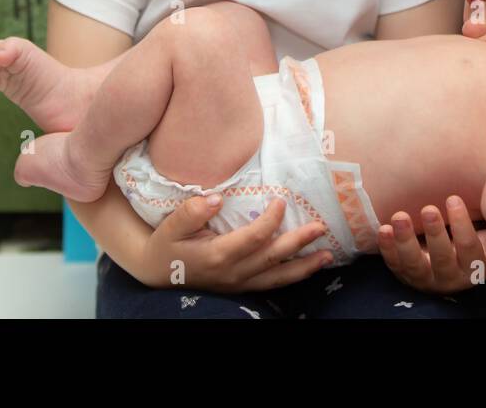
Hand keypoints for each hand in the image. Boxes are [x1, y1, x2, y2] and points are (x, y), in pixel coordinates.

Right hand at [136, 195, 331, 291]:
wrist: (157, 273)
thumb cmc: (166, 245)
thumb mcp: (170, 226)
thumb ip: (190, 212)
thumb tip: (216, 198)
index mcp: (217, 255)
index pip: (253, 238)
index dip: (270, 221)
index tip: (281, 201)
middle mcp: (232, 273)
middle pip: (271, 258)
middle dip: (298, 243)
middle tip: (321, 227)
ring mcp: (238, 283)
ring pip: (276, 278)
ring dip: (303, 267)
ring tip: (327, 256)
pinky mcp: (241, 287)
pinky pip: (271, 284)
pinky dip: (292, 277)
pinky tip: (309, 268)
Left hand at [377, 196, 485, 292]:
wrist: (453, 267)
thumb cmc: (476, 247)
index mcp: (475, 267)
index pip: (469, 248)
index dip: (462, 225)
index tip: (453, 199)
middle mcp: (450, 276)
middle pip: (442, 258)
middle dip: (435, 234)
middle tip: (428, 209)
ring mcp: (425, 277)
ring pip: (414, 264)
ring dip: (405, 241)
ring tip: (399, 217)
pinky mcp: (405, 273)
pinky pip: (394, 264)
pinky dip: (387, 248)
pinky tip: (383, 229)